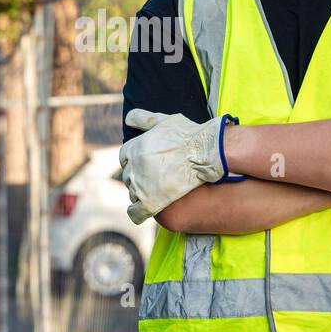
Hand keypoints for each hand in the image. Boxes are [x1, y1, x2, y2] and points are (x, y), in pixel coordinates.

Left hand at [118, 110, 243, 224]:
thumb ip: (143, 118)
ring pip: (133, 194)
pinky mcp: (150, 202)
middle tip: (155, 179)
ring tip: (157, 193)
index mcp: (133, 148)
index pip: (125, 159)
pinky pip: (136, 213)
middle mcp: (133, 167)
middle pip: (129, 177)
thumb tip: (128, 119)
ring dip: (142, 194)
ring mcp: (140, 186)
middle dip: (140, 178)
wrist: (205, 153)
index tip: (148, 165)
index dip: (136, 163)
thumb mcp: (164, 121)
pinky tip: (146, 211)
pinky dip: (139, 213)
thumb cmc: (188, 135)